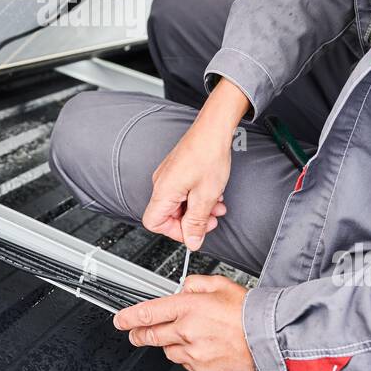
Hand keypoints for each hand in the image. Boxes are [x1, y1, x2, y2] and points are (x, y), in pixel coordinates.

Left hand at [113, 275, 254, 370]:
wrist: (266, 335)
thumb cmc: (246, 310)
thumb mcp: (219, 283)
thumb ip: (194, 283)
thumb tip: (181, 288)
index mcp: (188, 307)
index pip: (148, 312)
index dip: (128, 317)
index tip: (120, 320)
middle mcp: (187, 330)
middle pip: (150, 335)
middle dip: (139, 334)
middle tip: (136, 333)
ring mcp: (193, 351)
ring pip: (167, 350)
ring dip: (169, 343)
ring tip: (187, 336)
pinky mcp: (201, 367)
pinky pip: (184, 362)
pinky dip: (187, 355)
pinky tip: (201, 346)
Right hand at [142, 79, 248, 250]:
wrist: (213, 130)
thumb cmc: (208, 154)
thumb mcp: (205, 196)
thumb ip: (197, 222)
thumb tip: (192, 241)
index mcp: (163, 191)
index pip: (154, 223)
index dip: (174, 232)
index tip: (193, 232)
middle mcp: (161, 184)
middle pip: (168, 215)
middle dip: (192, 221)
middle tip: (211, 219)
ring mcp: (168, 176)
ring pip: (179, 204)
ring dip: (199, 209)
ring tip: (216, 205)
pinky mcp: (176, 171)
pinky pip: (182, 192)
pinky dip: (198, 197)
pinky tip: (213, 193)